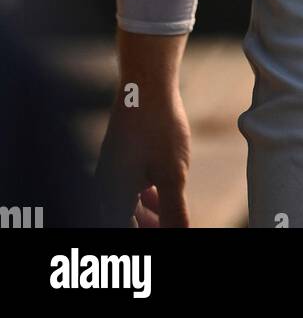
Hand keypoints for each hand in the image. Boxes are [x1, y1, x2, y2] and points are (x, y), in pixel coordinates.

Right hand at [94, 87, 191, 226]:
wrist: (146, 83)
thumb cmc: (158, 127)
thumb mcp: (172, 175)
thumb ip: (174, 212)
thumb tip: (180, 235)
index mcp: (114, 196)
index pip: (127, 230)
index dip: (150, 234)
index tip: (168, 229)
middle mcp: (106, 185)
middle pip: (124, 219)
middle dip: (148, 227)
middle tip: (171, 228)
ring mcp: (111, 168)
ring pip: (126, 202)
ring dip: (147, 213)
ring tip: (168, 216)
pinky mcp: (118, 155)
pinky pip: (127, 185)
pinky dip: (144, 194)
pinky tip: (159, 189)